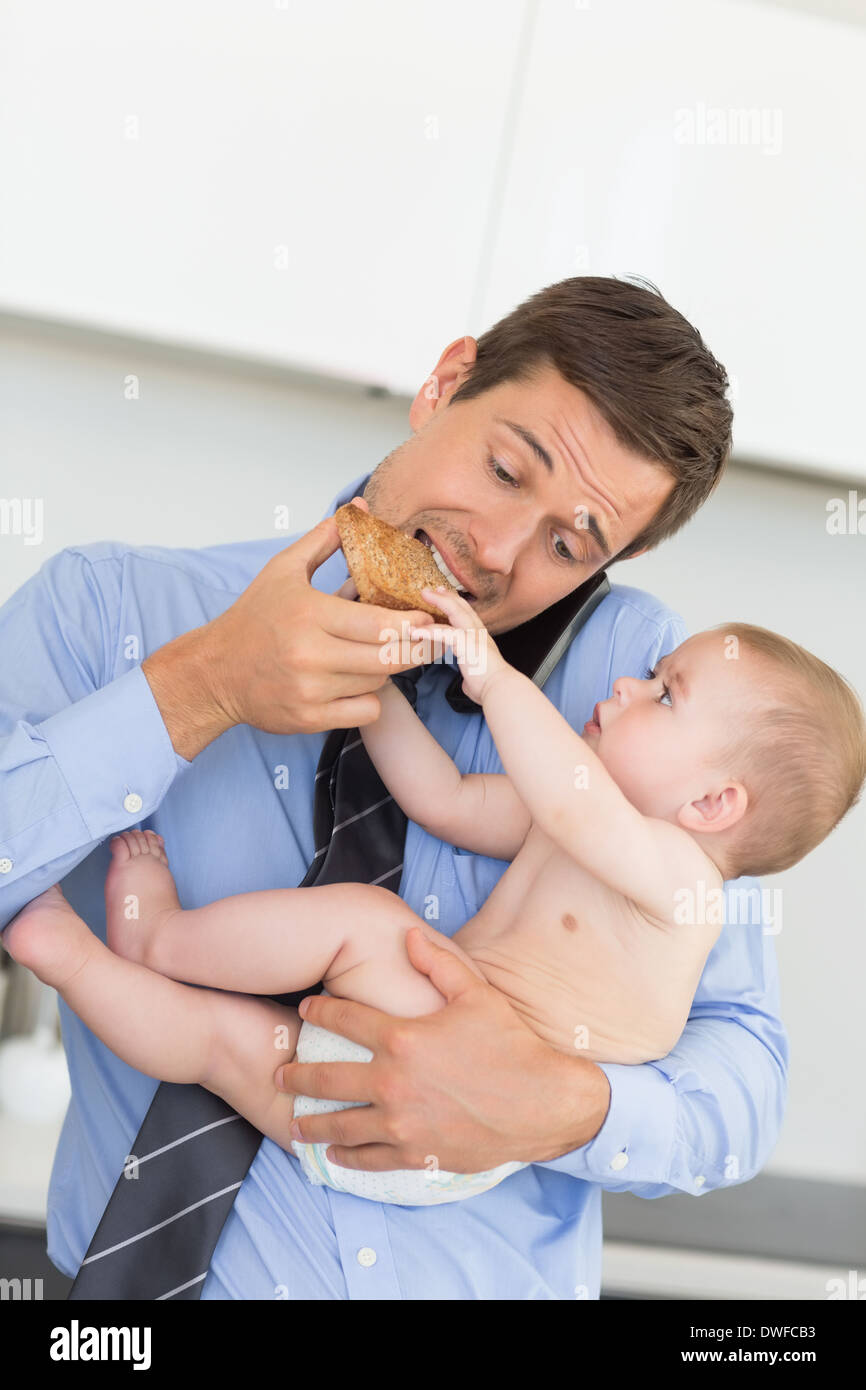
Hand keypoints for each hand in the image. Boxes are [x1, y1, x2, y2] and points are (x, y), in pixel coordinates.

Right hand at [142, 496, 435, 755]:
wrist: (216, 671)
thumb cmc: (254, 618)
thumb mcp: (284, 569)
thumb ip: (325, 539)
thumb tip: (358, 509)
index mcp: (309, 614)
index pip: (379, 624)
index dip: (412, 623)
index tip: (426, 618)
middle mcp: (310, 655)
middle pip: (387, 657)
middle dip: (412, 647)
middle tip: (424, 638)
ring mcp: (310, 690)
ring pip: (378, 682)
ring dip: (385, 668)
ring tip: (376, 653)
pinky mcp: (309, 719)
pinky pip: (365, 711)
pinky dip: (369, 698)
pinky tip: (356, 683)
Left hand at [275, 927, 611, 1172]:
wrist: (542, 1104)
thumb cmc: (511, 1045)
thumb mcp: (476, 994)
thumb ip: (437, 962)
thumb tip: (408, 934)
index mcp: (403, 1039)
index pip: (345, 1020)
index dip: (320, 1010)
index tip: (306, 1008)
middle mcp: (392, 1082)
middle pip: (327, 1079)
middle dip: (297, 1075)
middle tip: (280, 1072)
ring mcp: (400, 1123)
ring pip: (340, 1125)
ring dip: (312, 1123)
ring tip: (293, 1121)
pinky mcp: (414, 1155)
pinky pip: (368, 1159)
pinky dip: (345, 1157)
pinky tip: (333, 1154)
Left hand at [409, 585, 509, 703]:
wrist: (499, 689)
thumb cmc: (489, 686)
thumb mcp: (477, 676)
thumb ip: (471, 674)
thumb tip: (468, 681)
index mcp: (480, 639)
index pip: (468, 615)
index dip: (456, 604)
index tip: (444, 595)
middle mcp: (478, 633)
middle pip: (461, 607)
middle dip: (446, 596)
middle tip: (431, 589)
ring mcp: (473, 636)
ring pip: (455, 612)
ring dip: (439, 601)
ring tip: (424, 594)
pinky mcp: (466, 644)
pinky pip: (444, 633)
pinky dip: (429, 631)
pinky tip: (415, 631)